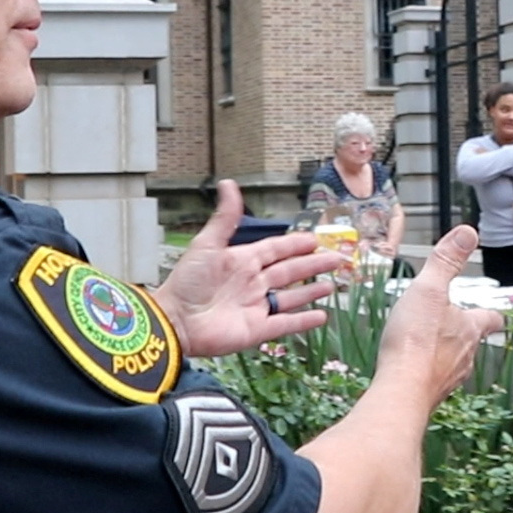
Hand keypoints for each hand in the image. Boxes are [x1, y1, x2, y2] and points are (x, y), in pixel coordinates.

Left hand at [155, 180, 345, 357]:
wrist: (176, 320)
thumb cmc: (187, 282)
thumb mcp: (207, 245)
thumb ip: (224, 218)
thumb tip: (228, 182)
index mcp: (243, 261)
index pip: (276, 249)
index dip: (295, 244)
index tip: (314, 239)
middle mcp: (253, 283)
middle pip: (290, 271)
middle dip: (313, 264)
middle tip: (337, 258)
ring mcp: (256, 307)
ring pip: (292, 297)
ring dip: (312, 290)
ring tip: (332, 284)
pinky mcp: (258, 330)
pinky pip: (286, 324)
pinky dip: (304, 321)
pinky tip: (322, 316)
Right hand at [375, 226, 502, 406]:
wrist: (400, 390)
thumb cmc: (416, 342)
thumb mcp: (429, 289)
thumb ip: (446, 261)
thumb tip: (467, 234)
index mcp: (469, 329)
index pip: (490, 318)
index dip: (490, 312)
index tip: (490, 310)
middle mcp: (465, 356)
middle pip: (471, 341)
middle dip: (462, 332)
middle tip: (449, 323)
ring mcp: (448, 378)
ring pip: (453, 362)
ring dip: (443, 352)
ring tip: (427, 344)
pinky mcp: (429, 394)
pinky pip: (432, 380)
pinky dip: (425, 371)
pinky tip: (410, 367)